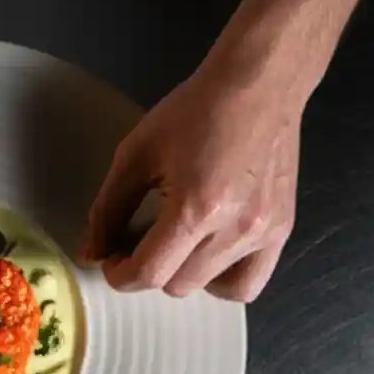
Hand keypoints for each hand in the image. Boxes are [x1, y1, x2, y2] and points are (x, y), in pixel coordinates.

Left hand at [82, 65, 300, 302]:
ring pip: (209, 288)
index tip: (111, 259)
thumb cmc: (193, 112)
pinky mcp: (282, 232)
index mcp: (197, 208)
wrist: (259, 85)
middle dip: (150, 268)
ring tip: (178, 242)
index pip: (151, 272)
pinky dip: (222, 280)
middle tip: (141, 239)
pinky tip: (209, 254)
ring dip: (183, 274)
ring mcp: (264, 234)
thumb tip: (91, 254)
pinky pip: (248, 285)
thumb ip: (108, 210)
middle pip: (177, 285)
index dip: (121, 275)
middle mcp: (235, 229)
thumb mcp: (136, 154)